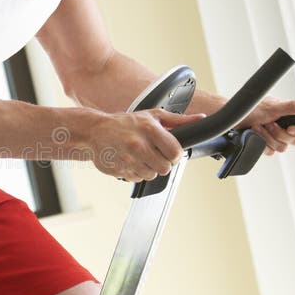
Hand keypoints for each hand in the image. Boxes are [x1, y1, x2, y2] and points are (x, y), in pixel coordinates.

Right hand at [90, 109, 204, 180]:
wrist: (95, 131)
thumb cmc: (125, 123)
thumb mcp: (152, 116)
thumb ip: (178, 120)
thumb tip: (199, 119)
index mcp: (150, 129)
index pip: (176, 153)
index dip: (173, 154)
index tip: (167, 151)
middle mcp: (138, 144)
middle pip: (165, 168)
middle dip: (161, 162)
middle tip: (151, 153)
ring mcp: (127, 159)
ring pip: (151, 175)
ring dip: (148, 168)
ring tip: (138, 155)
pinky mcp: (119, 170)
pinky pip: (136, 179)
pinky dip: (135, 172)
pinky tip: (128, 160)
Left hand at [240, 97, 294, 154]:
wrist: (233, 119)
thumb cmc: (251, 109)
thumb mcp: (272, 107)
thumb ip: (291, 107)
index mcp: (290, 118)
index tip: (290, 129)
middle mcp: (285, 128)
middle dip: (279, 133)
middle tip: (269, 123)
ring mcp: (276, 138)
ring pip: (281, 148)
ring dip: (267, 137)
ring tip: (258, 126)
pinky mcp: (266, 145)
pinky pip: (270, 152)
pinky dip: (261, 143)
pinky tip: (255, 134)